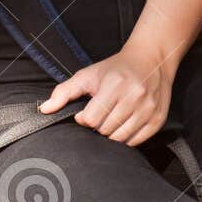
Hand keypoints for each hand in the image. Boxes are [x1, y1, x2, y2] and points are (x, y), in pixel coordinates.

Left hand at [38, 41, 172, 146]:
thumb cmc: (116, 69)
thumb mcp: (88, 74)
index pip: (91, 119)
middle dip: (98, 126)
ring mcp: (148, 108)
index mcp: (115, 84)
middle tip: (102, 114)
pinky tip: (124, 124)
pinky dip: (127, 138)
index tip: (88, 111)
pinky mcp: (158, 119)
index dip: (85, 118)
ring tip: (112, 118)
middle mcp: (134, 96)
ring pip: (120, 139)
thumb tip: (44, 110)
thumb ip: (64, 92)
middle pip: (105, 130)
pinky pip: (136, 141)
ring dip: (111, 134)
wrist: (152, 59)